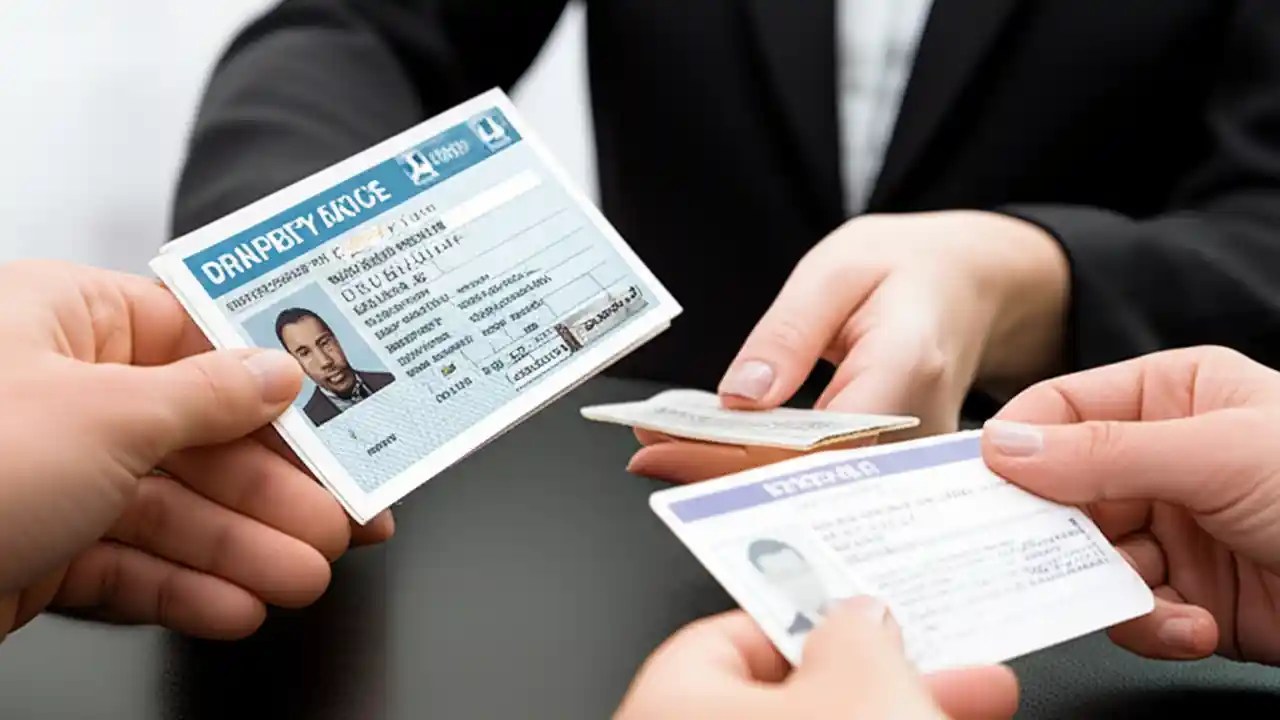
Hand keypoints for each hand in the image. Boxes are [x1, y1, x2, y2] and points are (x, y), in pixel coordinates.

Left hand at [0, 260, 391, 641]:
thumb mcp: (104, 414)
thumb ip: (206, 395)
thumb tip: (276, 371)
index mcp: (66, 322)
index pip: (202, 344)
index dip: (280, 388)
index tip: (343, 418)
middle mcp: (60, 393)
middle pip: (199, 437)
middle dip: (275, 490)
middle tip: (343, 522)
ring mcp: (50, 475)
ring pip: (172, 509)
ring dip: (245, 549)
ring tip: (303, 578)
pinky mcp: (38, 549)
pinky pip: (130, 564)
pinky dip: (186, 588)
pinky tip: (236, 606)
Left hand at [615, 598, 1018, 719]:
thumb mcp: (858, 691)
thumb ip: (858, 633)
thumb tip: (862, 615)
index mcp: (678, 700)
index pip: (740, 623)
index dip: (819, 603)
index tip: (873, 597)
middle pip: (795, 684)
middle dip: (887, 664)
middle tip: (953, 652)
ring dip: (905, 706)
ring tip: (977, 693)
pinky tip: (948, 719)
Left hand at [628, 211, 1068, 482]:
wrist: (974, 286)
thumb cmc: (911, 269)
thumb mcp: (839, 269)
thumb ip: (789, 334)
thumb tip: (740, 398)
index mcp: (907, 367)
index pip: (810, 441)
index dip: (730, 454)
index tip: (663, 448)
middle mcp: (917, 429)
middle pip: (805, 477)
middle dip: (716, 471)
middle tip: (647, 455)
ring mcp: (913, 457)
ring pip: (812, 486)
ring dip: (734, 472)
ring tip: (665, 449)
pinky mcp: (899, 466)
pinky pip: (826, 475)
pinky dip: (767, 463)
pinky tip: (717, 449)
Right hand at [981, 346, 1279, 663]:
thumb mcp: (1218, 454)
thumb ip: (1104, 452)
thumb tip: (1006, 447)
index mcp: (1172, 396)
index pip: (1062, 408)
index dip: (1016, 443)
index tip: (977, 482)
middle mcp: (1164, 459)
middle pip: (1064, 491)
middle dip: (1058, 530)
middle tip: (1030, 554)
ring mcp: (1176, 528)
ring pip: (1091, 557)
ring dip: (1115, 587)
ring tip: (1154, 598)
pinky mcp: (1192, 594)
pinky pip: (1133, 608)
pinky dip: (1155, 624)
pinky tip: (1194, 623)